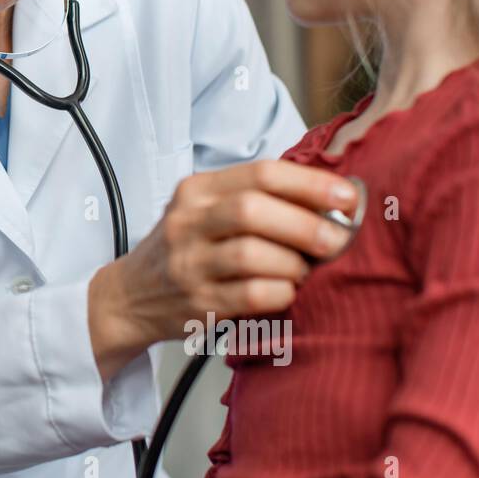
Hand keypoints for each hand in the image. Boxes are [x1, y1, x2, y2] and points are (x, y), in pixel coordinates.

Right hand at [89, 160, 358, 380]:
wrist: (130, 296)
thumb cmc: (186, 249)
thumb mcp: (207, 211)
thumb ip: (257, 199)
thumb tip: (333, 199)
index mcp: (197, 190)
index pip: (260, 174)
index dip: (311, 184)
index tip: (348, 197)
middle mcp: (187, 222)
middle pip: (254, 210)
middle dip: (308, 225)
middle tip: (339, 240)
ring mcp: (188, 264)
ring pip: (253, 255)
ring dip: (295, 263)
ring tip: (308, 270)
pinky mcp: (196, 303)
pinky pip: (250, 296)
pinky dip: (280, 293)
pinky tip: (287, 292)